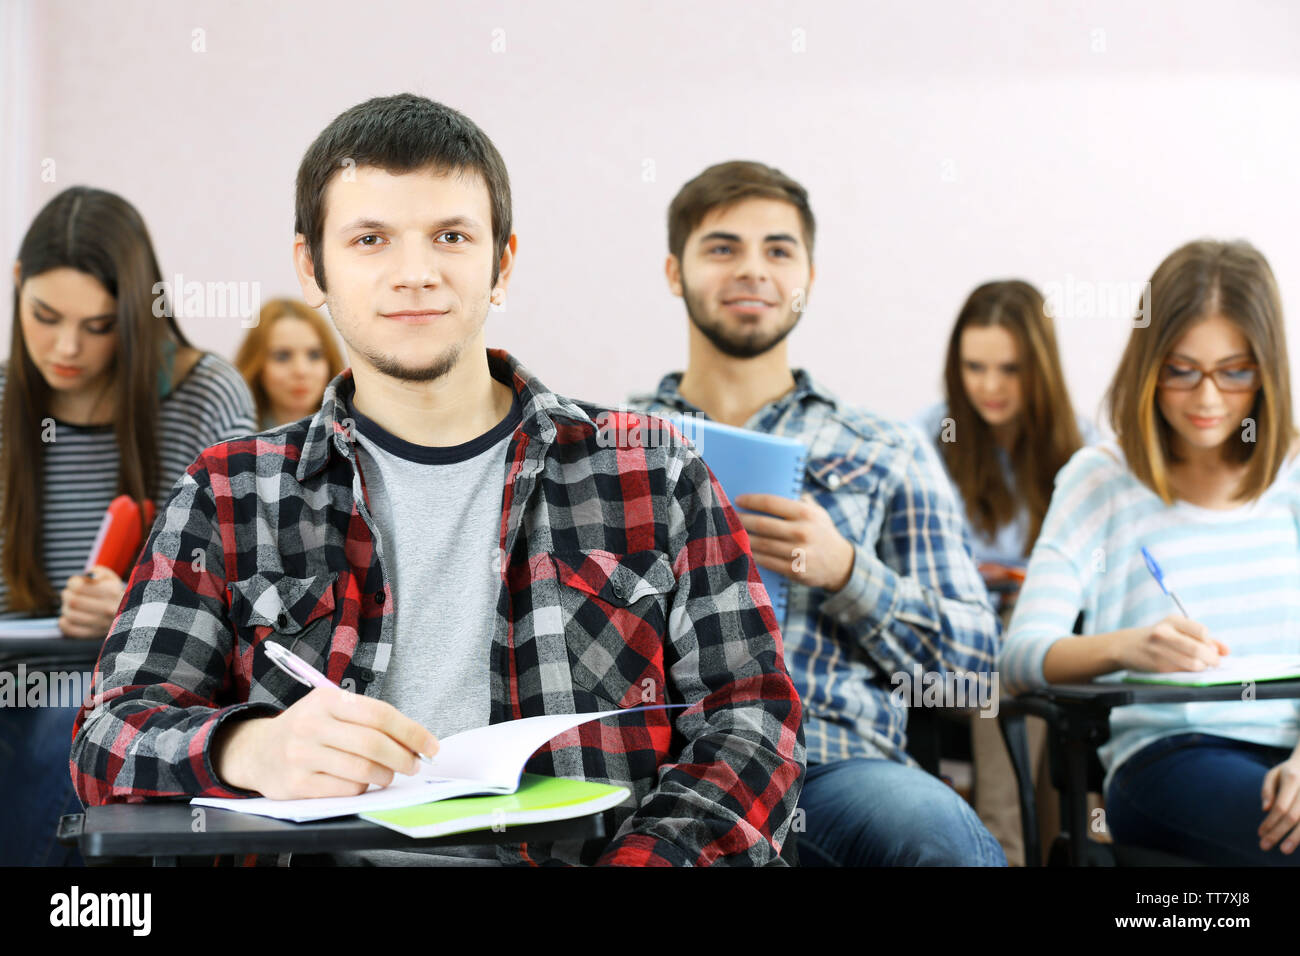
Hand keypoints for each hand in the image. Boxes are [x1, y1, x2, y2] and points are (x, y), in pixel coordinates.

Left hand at [58, 564, 126, 638]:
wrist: (128, 614)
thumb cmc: (113, 592)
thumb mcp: (110, 578)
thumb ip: (98, 572)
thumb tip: (87, 576)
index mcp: (112, 592)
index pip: (79, 586)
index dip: (72, 582)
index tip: (74, 582)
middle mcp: (108, 609)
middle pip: (73, 600)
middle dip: (66, 594)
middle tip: (69, 593)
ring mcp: (101, 624)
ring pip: (70, 615)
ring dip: (65, 607)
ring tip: (70, 604)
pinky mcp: (94, 634)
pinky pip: (70, 630)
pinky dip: (63, 623)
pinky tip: (67, 617)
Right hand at [212, 686, 439, 799]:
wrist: (258, 751)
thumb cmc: (308, 729)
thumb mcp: (331, 710)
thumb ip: (367, 719)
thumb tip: (415, 740)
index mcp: (326, 700)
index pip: (379, 714)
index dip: (411, 731)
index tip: (431, 745)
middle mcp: (311, 725)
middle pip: (373, 744)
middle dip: (404, 757)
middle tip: (415, 765)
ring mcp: (301, 756)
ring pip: (362, 770)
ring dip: (386, 775)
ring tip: (389, 774)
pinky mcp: (297, 784)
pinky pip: (345, 789)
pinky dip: (362, 788)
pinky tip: (362, 782)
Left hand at [734, 492, 854, 592]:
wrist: (841, 564)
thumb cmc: (822, 533)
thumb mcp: (817, 512)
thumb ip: (799, 500)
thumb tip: (775, 485)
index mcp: (806, 513)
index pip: (771, 503)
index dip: (751, 500)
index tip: (738, 500)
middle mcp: (802, 532)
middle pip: (762, 524)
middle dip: (742, 520)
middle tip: (729, 517)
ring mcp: (798, 553)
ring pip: (761, 544)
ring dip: (743, 538)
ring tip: (732, 532)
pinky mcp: (794, 570)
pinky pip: (766, 562)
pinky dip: (752, 555)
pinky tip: (743, 549)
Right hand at [1113, 614, 1229, 672]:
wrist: (1125, 646)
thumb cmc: (1157, 637)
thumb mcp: (1176, 630)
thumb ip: (1203, 638)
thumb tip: (1226, 651)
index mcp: (1172, 620)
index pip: (1202, 632)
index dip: (1211, 643)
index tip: (1211, 648)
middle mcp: (1164, 633)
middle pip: (1199, 650)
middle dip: (1212, 659)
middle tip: (1214, 662)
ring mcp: (1159, 650)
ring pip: (1193, 664)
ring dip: (1203, 667)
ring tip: (1201, 665)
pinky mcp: (1157, 665)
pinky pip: (1183, 671)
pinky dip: (1191, 672)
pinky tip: (1186, 667)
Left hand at [1259, 754, 1299, 853]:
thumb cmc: (1289, 771)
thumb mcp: (1274, 774)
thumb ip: (1267, 790)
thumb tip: (1265, 810)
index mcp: (1293, 779)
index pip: (1280, 806)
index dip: (1270, 822)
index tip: (1260, 834)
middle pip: (1293, 816)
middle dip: (1279, 833)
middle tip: (1265, 846)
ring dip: (1295, 838)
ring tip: (1284, 850)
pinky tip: (1297, 842)